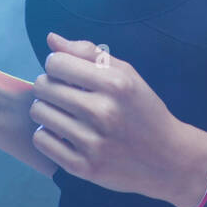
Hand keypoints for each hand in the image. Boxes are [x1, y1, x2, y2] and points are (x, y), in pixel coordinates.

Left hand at [30, 33, 206, 206]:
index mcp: (115, 84)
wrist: (167, 158)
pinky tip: (64, 132)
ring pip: (39, 112)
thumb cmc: (143, 110)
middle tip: (63, 93)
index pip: (56, 62)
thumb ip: (88, 53)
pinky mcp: (83, 167)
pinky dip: (47, 134)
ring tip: (63, 112)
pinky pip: (41, 140)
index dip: (56, 64)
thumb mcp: (126, 74)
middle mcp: (102, 112)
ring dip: (46, 109)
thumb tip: (51, 38)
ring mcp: (92, 142)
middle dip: (48, 85)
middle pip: (43, 86)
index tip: (66, 73)